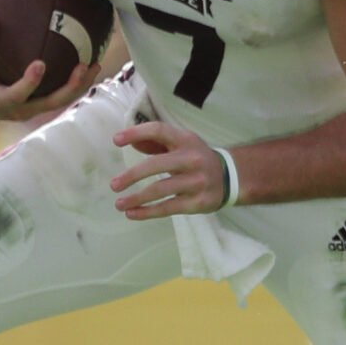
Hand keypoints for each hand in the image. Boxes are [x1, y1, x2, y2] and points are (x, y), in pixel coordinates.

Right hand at [0, 14, 100, 122]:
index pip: (17, 95)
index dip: (29, 83)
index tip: (40, 64)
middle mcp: (19, 110)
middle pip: (50, 104)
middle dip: (70, 88)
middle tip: (84, 66)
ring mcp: (31, 110)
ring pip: (60, 102)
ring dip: (80, 86)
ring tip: (96, 65)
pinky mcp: (37, 106)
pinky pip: (59, 96)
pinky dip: (74, 84)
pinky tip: (88, 65)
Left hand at [111, 120, 232, 218]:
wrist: (232, 177)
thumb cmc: (196, 158)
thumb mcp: (181, 143)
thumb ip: (155, 141)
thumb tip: (129, 141)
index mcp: (186, 140)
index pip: (159, 131)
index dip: (137, 133)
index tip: (116, 140)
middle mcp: (192, 159)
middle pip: (157, 165)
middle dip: (132, 175)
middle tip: (114, 185)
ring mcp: (196, 182)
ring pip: (160, 190)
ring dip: (137, 198)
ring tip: (119, 204)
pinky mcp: (197, 202)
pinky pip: (168, 208)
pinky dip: (147, 212)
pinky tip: (132, 214)